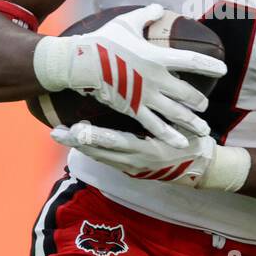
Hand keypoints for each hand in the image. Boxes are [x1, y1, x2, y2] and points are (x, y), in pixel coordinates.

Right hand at [34, 4, 225, 146]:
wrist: (82, 63)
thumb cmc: (103, 41)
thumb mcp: (126, 23)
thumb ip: (145, 15)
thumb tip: (158, 6)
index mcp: (157, 57)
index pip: (191, 61)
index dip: (209, 65)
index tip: (223, 70)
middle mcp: (156, 79)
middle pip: (187, 93)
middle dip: (199, 101)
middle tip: (205, 106)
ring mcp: (145, 97)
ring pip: (175, 113)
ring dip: (192, 122)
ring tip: (203, 129)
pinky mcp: (133, 110)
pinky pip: (155, 126)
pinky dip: (169, 135)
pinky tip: (180, 143)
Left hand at [51, 121, 217, 184]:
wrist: (199, 167)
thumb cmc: (190, 139)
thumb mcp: (179, 125)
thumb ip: (162, 112)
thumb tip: (144, 86)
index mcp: (146, 149)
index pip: (114, 142)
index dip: (93, 136)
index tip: (76, 127)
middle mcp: (134, 161)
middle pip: (98, 152)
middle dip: (76, 142)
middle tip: (56, 131)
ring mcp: (130, 167)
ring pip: (99, 157)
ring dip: (80, 146)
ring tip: (61, 133)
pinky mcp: (130, 169)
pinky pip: (106, 159)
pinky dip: (92, 149)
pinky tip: (80, 141)